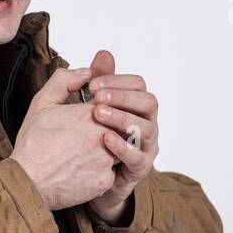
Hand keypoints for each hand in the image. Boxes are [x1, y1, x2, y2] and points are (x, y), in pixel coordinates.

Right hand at [10, 65, 118, 210]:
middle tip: (84, 138)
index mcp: (90, 113)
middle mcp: (104, 134)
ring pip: (118, 150)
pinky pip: (111, 173)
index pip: (112, 102)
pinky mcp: (105, 180)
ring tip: (81, 154)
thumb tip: (86, 72)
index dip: (101, 108)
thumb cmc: (33, 144)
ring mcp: (106, 159)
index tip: (90, 114)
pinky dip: (99, 171)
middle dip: (106, 129)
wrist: (27, 182)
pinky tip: (81, 170)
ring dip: (106, 150)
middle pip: (119, 126)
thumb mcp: (42, 103)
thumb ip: (64, 81)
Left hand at [80, 50, 159, 223]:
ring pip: (145, 128)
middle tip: (96, 97)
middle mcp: (146, 123)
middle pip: (148, 102)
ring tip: (97, 114)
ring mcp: (145, 146)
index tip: (91, 84)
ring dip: (122, 118)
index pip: (137, 84)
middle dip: (123, 97)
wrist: (83, 177)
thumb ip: (97, 82)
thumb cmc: (86, 138)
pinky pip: (138, 157)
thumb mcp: (86, 107)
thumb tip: (103, 54)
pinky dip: (123, 147)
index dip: (117, 80)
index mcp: (135, 105)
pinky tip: (105, 139)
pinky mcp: (139, 169)